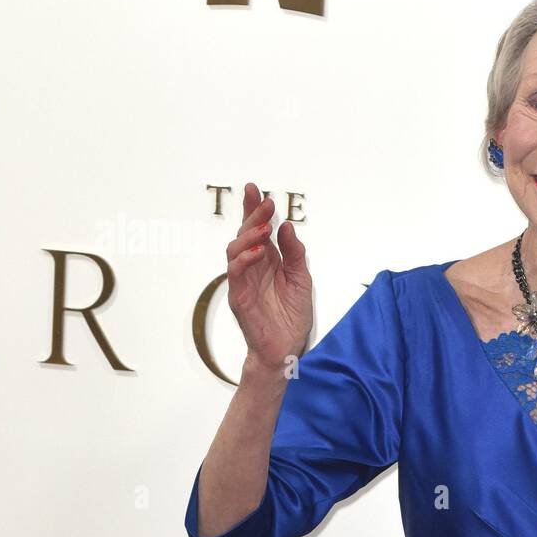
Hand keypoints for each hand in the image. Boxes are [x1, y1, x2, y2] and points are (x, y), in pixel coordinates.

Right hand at [225, 182, 312, 377]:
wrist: (286, 347)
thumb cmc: (291, 315)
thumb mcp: (301, 279)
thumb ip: (295, 254)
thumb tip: (288, 227)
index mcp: (268, 260)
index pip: (257, 230)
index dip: (254, 210)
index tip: (256, 190)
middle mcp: (253, 266)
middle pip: (245, 234)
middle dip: (253, 216)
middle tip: (264, 202)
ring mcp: (243, 280)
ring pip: (235, 250)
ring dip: (249, 236)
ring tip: (265, 229)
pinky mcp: (238, 296)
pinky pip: (235, 273)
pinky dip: (245, 260)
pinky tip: (258, 252)